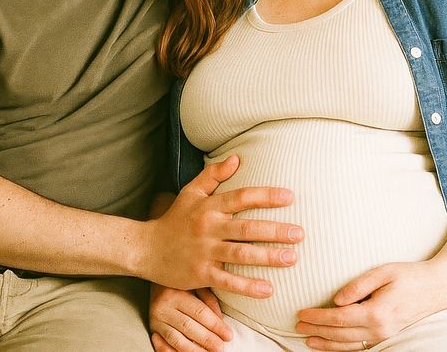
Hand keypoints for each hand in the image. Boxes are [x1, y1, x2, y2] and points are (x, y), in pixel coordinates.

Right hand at [142, 155, 302, 297]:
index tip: (290, 197)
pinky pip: (228, 281)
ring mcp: (204, 252)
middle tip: (300, 234)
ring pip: (241, 255)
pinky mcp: (201, 274)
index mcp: (208, 206)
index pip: (241, 197)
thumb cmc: (174, 219)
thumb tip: (237, 157)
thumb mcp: (190, 192)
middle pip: (246, 228)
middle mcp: (208, 228)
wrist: (146, 249)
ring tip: (292, 259)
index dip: (266, 196)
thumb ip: (213, 175)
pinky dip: (248, 286)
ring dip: (268, 257)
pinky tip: (269, 289)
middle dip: (275, 231)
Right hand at [150, 285, 230, 351]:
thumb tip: (221, 319)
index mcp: (176, 294)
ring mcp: (156, 320)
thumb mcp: (196, 285)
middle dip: (207, 340)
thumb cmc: (181, 283)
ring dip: (193, 350)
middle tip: (220, 348)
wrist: (157, 277)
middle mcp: (164, 307)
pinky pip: (162, 346)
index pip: (199, 312)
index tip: (228, 335)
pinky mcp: (152, 330)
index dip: (215, 325)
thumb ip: (209, 299)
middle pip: (188, 327)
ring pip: (176, 339)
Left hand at [296, 260, 446, 348]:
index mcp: (376, 312)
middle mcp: (380, 329)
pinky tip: (331, 345)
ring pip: (348, 346)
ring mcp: (384, 336)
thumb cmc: (409, 275)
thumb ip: (358, 286)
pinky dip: (342, 348)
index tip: (300, 314)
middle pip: (339, 334)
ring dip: (326, 344)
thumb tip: (336, 300)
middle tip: (297, 326)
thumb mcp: (383, 272)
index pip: (338, 318)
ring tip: (307, 340)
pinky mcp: (387, 336)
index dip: (317, 317)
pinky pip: (360, 347)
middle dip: (316, 331)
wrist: (437, 288)